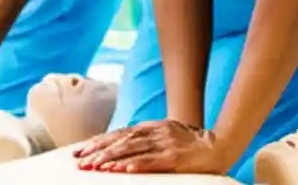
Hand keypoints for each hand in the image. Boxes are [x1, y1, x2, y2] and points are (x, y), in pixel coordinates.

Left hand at [73, 121, 231, 174]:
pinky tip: (124, 170)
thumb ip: (144, 138)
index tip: (80, 152)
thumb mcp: (164, 135)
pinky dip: (137, 165)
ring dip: (112, 160)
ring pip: (133, 150)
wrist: (218, 146)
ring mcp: (165, 144)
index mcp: (151, 126)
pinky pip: (153, 161)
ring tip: (96, 167)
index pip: (118, 134)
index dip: (98, 142)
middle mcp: (155, 132)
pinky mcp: (176, 158)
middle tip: (81, 163)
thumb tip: (119, 146)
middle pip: (121, 141)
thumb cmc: (189, 144)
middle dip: (99, 152)